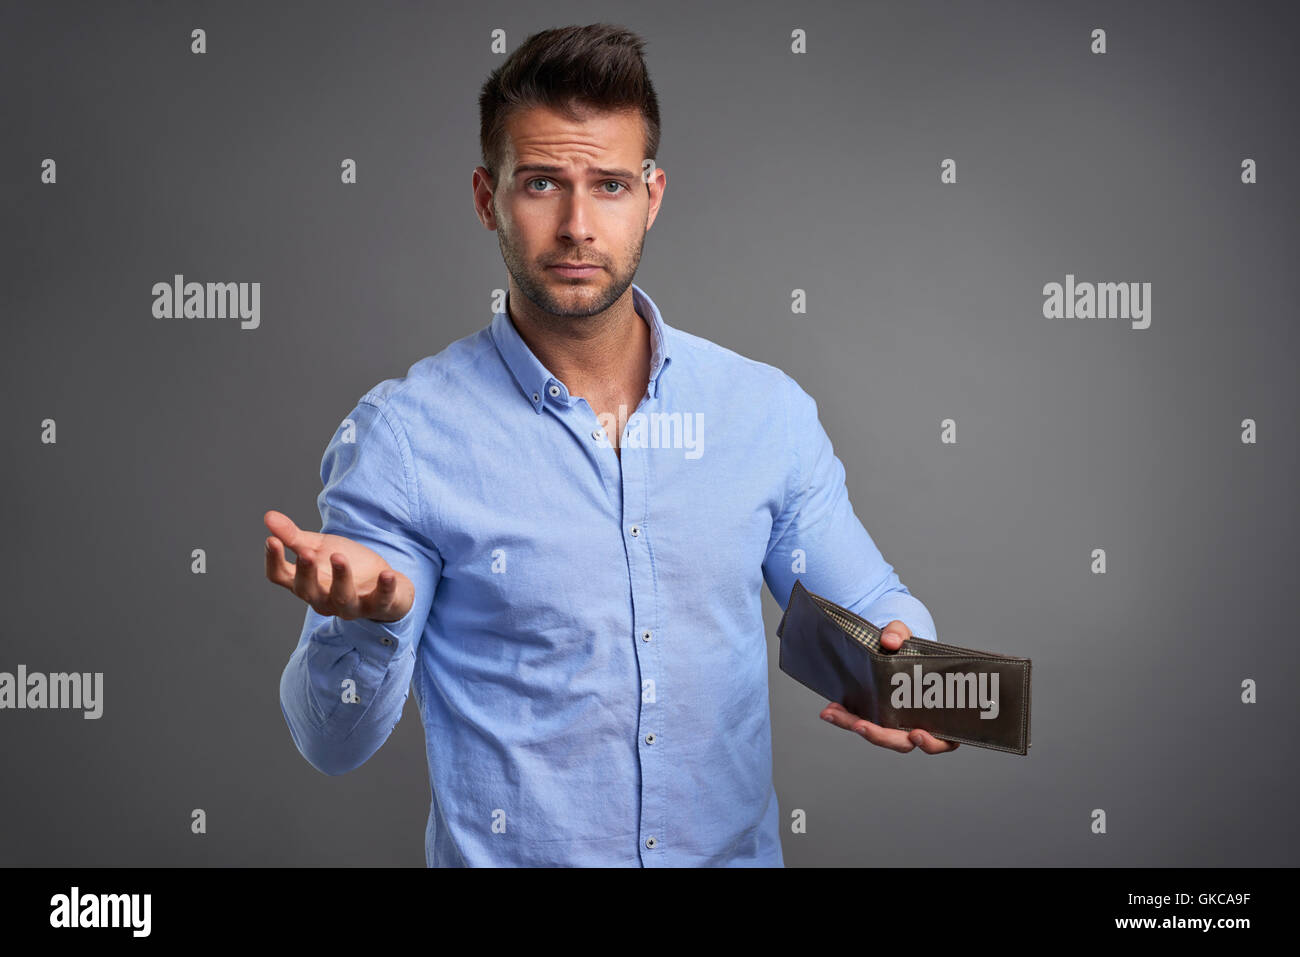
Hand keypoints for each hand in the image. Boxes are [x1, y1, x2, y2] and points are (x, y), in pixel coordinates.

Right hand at [263, 509, 413, 622]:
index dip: (274, 561)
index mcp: (305, 583)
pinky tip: (386, 573)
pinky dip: (384, 588)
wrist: (382, 582)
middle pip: (307, 591)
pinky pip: (382, 601)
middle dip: (306, 573)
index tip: (271, 540)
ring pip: (342, 598)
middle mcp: (324, 599)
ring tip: (339, 556)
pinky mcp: (378, 605)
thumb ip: (294, 536)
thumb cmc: (344, 567)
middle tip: (304, 552)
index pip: (281, 577)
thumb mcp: (319, 548)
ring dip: (341, 578)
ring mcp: (351, 605)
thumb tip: (268, 516)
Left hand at [818, 619, 959, 753]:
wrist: (893, 646)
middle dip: (880, 736)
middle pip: (901, 742)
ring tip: (833, 713)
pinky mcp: (875, 718)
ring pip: (877, 735)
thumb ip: (899, 633)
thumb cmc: (910, 647)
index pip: (941, 740)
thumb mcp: (906, 635)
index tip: (917, 733)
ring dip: (853, 725)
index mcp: (939, 715)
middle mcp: (917, 725)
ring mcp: (894, 724)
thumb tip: (889, 641)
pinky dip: (845, 718)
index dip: (931, 742)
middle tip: (860, 726)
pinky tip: (830, 709)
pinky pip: (862, 724)